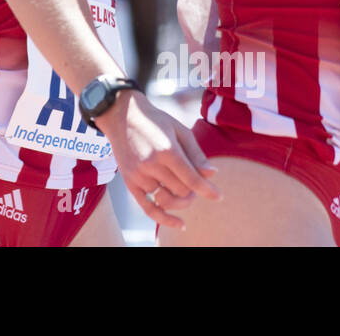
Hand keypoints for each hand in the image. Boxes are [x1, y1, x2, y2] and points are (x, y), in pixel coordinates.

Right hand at [99, 90, 221, 228]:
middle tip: (195, 183)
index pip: (192, 178)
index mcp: (166, 150)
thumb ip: (196, 153)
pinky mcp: (129, 181)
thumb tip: (212, 174)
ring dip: (181, 201)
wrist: (121, 115)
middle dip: (193, 191)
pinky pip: (148, 208)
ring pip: (167, 200)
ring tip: (185, 192)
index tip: (219, 196)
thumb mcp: (179, 130)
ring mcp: (138, 174)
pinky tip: (180, 224)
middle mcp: (151, 164)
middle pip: (181, 191)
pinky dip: (164, 219)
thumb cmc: (155, 120)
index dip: (208, 190)